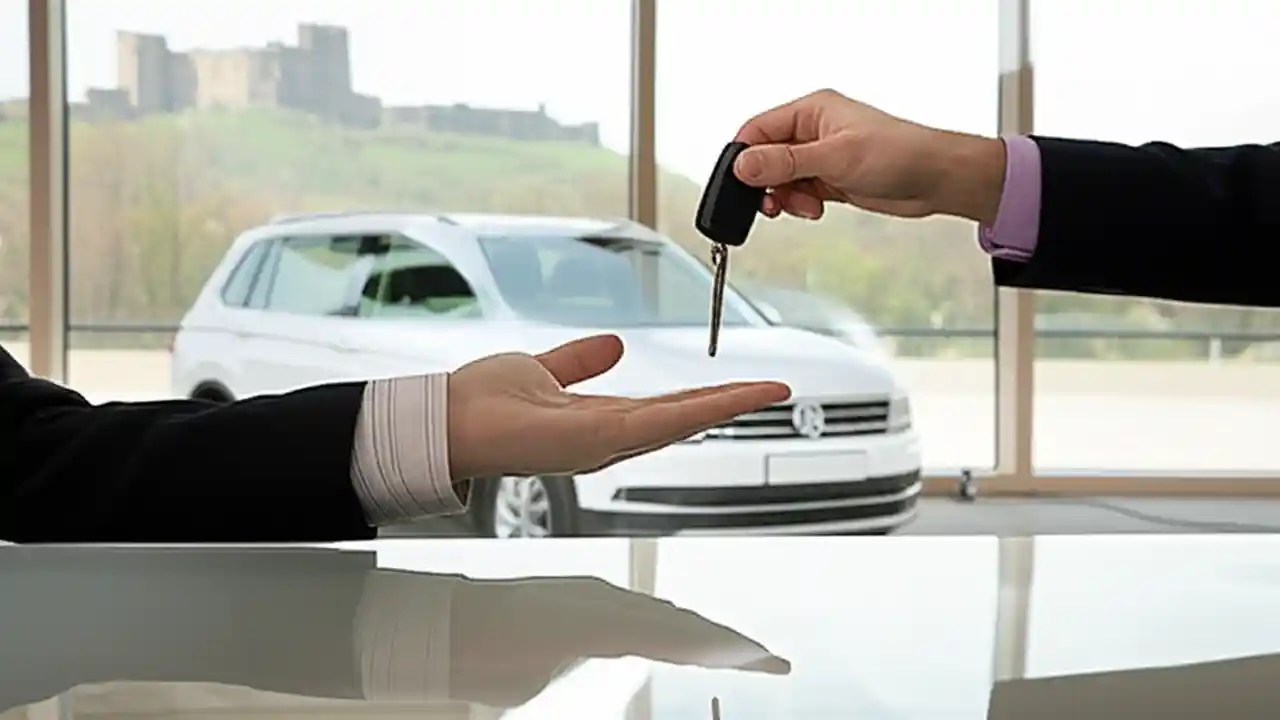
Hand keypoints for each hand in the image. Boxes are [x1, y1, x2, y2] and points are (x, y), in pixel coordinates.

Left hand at [446, 335, 789, 480]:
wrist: (445, 420)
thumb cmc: (480, 404)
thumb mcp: (542, 369)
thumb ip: (578, 361)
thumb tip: (615, 344)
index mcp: (599, 420)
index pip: (664, 407)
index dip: (705, 397)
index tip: (739, 387)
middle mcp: (609, 438)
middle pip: (684, 418)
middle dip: (730, 404)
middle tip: (773, 391)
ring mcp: (607, 443)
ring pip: (683, 421)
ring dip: (729, 405)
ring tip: (770, 391)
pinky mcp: (599, 440)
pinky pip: (661, 421)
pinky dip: (702, 410)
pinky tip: (731, 399)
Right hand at [732, 88, 1006, 224]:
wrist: (935, 179)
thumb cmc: (900, 153)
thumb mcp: (835, 158)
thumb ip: (786, 163)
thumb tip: (745, 165)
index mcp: (812, 111)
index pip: (758, 129)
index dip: (745, 157)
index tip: (741, 183)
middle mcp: (814, 131)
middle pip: (766, 156)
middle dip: (765, 182)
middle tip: (769, 202)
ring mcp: (822, 155)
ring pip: (781, 178)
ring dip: (785, 197)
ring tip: (803, 205)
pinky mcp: (831, 178)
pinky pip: (799, 191)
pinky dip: (800, 204)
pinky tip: (815, 208)